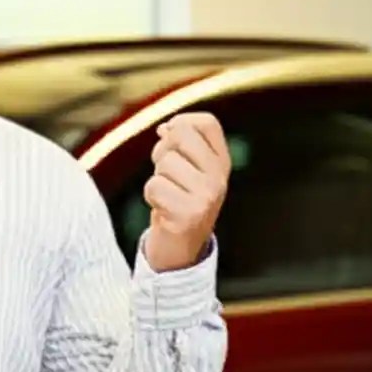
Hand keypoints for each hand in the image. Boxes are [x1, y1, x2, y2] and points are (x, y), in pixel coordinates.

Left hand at [142, 112, 230, 272]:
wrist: (178, 249)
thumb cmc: (176, 202)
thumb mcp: (184, 169)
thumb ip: (178, 145)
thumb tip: (166, 128)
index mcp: (221, 163)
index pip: (205, 123)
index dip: (180, 124)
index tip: (170, 140)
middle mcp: (219, 178)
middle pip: (180, 136)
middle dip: (162, 152)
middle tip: (166, 175)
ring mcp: (207, 196)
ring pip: (165, 163)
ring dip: (156, 178)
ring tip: (167, 195)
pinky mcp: (189, 214)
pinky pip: (154, 186)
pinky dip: (151, 197)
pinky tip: (163, 210)